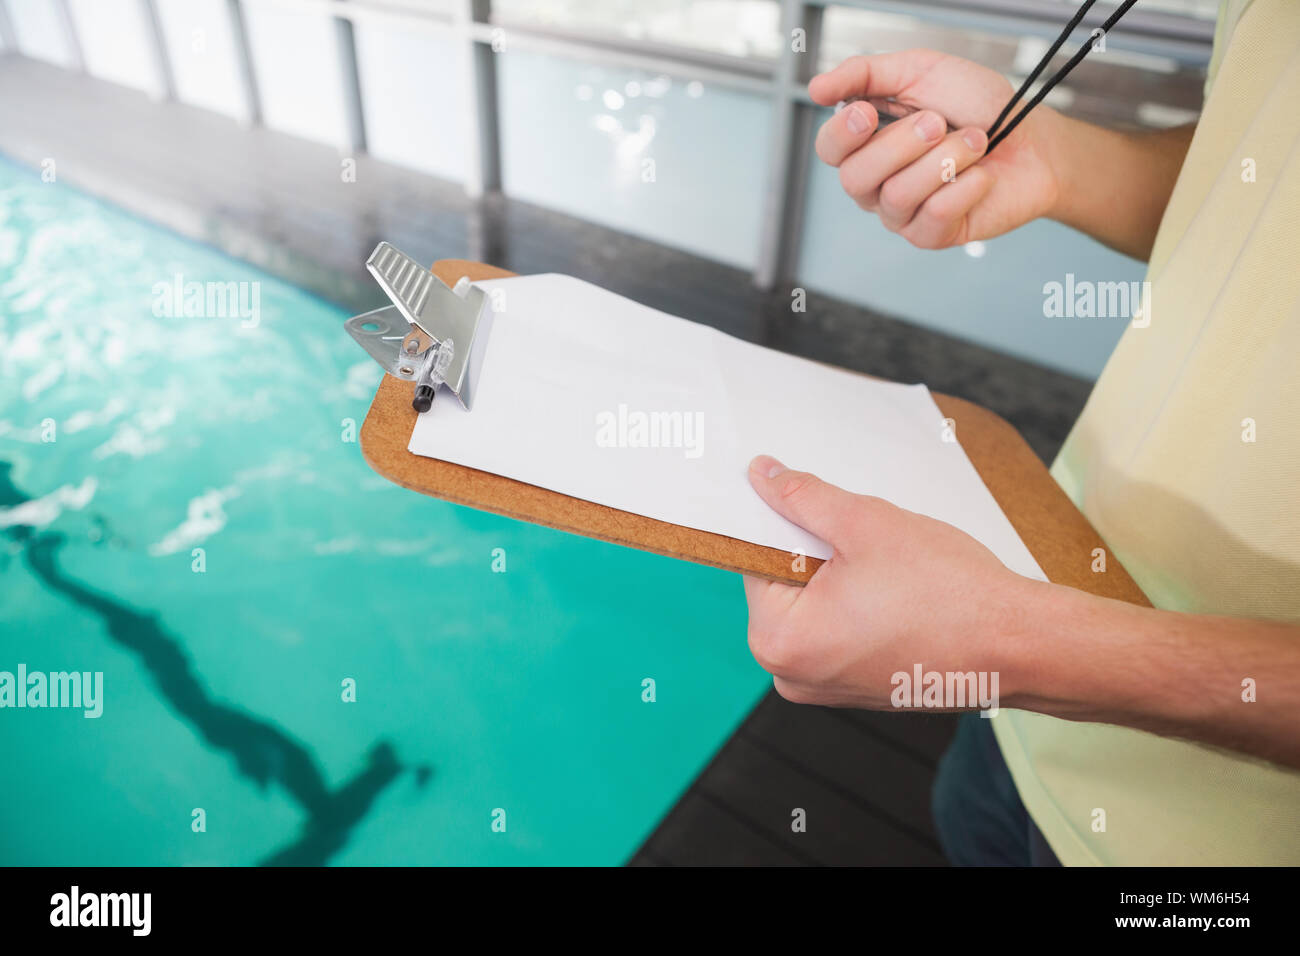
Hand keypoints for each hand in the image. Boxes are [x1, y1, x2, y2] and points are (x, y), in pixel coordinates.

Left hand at [742, 455, 1027, 709]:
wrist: (1021, 646)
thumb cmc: (948, 592)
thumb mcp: (863, 524)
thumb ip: (802, 497)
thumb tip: (762, 475)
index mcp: (778, 642)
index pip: (756, 560)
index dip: (785, 524)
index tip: (814, 506)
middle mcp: (791, 676)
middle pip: (785, 586)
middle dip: (818, 551)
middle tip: (866, 538)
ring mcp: (826, 687)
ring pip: (817, 605)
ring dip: (843, 574)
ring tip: (890, 567)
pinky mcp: (860, 687)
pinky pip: (842, 629)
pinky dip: (861, 602)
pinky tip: (900, 591)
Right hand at [809, 50, 1064, 248]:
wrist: (1034, 141)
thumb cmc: (978, 107)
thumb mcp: (921, 72)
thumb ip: (866, 74)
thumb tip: (816, 88)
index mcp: (868, 143)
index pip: (829, 149)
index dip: (842, 134)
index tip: (868, 112)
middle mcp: (877, 183)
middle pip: (855, 178)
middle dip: (901, 144)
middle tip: (939, 122)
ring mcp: (901, 213)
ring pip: (896, 196)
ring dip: (943, 161)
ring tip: (974, 141)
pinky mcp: (931, 235)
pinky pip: (931, 217)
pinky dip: (963, 189)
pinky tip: (981, 176)